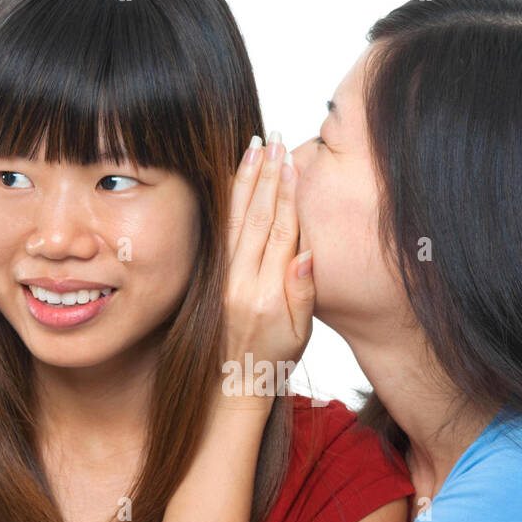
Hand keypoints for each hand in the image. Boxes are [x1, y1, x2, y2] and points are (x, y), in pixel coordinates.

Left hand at [220, 133, 314, 407]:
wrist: (233, 382)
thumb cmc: (275, 358)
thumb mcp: (300, 333)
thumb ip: (303, 292)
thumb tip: (307, 252)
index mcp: (268, 294)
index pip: (280, 232)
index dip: (287, 195)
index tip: (291, 162)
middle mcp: (242, 283)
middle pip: (256, 218)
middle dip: (266, 176)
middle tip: (273, 140)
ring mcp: (224, 280)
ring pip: (235, 219)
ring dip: (245, 180)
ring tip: (253, 148)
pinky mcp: (213, 278)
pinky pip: (221, 232)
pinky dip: (228, 201)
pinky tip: (234, 178)